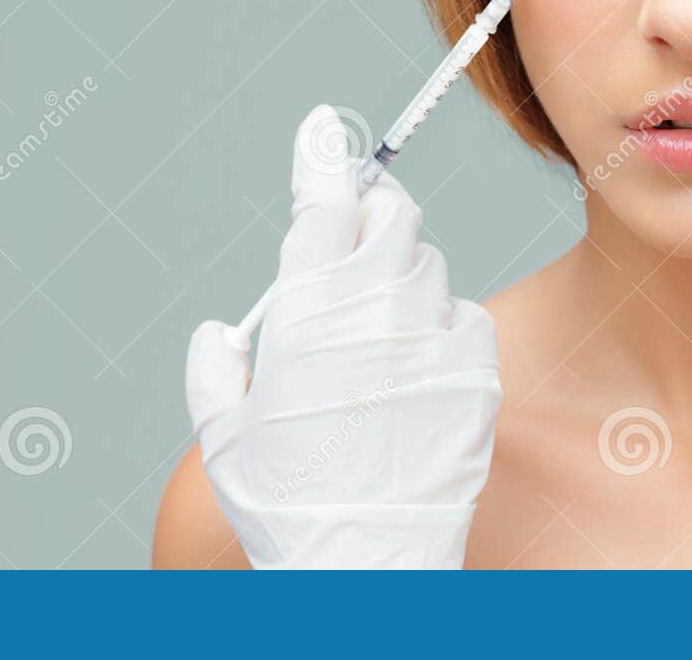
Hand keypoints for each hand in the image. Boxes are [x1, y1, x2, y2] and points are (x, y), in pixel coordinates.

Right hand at [184, 104, 501, 568]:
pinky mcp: (477, 363)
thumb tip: (220, 333)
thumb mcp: (224, 434)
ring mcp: (433, 329)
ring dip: (403, 278)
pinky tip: (417, 369)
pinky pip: (464, 314)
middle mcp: (376, 302)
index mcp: (308, 306)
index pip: (322, 200)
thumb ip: (214, 367)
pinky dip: (442, 327)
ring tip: (378, 339)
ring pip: (428, 263)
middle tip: (354, 243)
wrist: (367, 564)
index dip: (321, 155)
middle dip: (370, 216)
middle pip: (391, 213)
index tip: (323, 127)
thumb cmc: (286, 503)